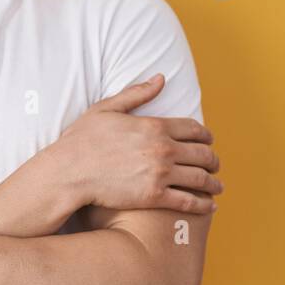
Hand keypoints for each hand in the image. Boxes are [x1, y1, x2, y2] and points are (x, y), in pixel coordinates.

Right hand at [50, 74, 222, 214]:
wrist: (68, 173)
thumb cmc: (81, 141)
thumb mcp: (105, 109)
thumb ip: (136, 93)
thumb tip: (160, 79)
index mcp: (154, 126)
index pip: (195, 129)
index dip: (206, 136)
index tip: (208, 141)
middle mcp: (163, 149)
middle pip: (203, 154)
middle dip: (213, 160)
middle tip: (214, 164)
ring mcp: (160, 174)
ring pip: (201, 178)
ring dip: (214, 182)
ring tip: (216, 186)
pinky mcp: (154, 197)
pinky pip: (189, 201)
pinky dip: (204, 204)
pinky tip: (210, 205)